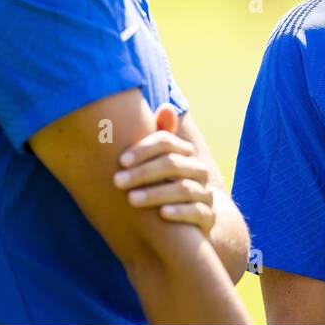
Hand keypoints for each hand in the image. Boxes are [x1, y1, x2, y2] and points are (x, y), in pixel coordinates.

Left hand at [113, 104, 215, 232]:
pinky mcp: (208, 216)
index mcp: (184, 153)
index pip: (166, 142)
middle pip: (172, 164)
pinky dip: (180, 212)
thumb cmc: (167, 184)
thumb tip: (166, 107)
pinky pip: (197, 212)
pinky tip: (162, 214)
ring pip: (183, 189)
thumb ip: (158, 137)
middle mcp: (197, 170)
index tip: (120, 161)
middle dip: (143, 172)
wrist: (194, 216)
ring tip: (132, 199)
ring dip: (156, 193)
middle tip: (117, 181)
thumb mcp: (160, 162)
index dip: (144, 149)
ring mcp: (204, 193)